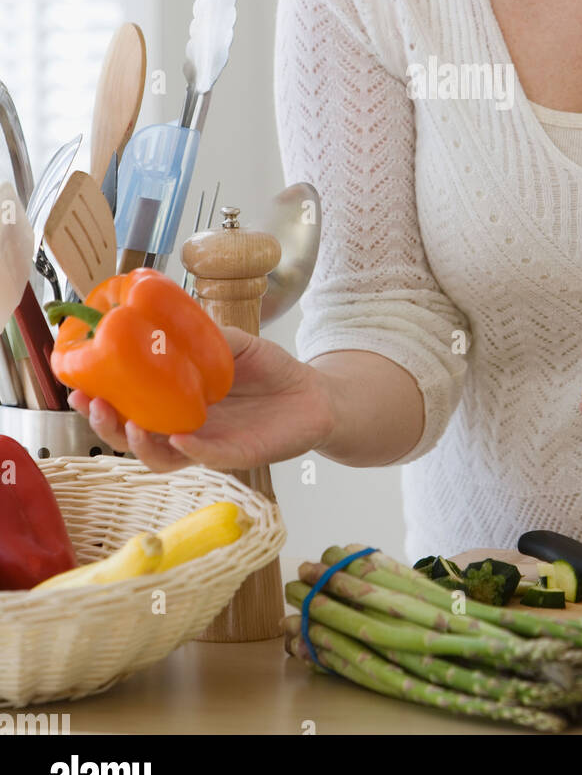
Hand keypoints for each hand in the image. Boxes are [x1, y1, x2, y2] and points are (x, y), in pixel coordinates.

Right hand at [67, 326, 334, 473]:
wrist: (313, 392)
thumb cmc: (268, 369)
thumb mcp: (230, 343)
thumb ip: (199, 336)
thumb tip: (162, 316)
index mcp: (174, 403)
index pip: (126, 408)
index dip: (98, 402)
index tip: (75, 385)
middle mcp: (184, 429)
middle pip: (132, 440)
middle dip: (106, 426)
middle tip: (93, 406)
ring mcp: (208, 446)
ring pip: (162, 457)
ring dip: (140, 445)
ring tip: (131, 423)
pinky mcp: (237, 456)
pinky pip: (207, 458)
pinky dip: (190, 450)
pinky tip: (178, 436)